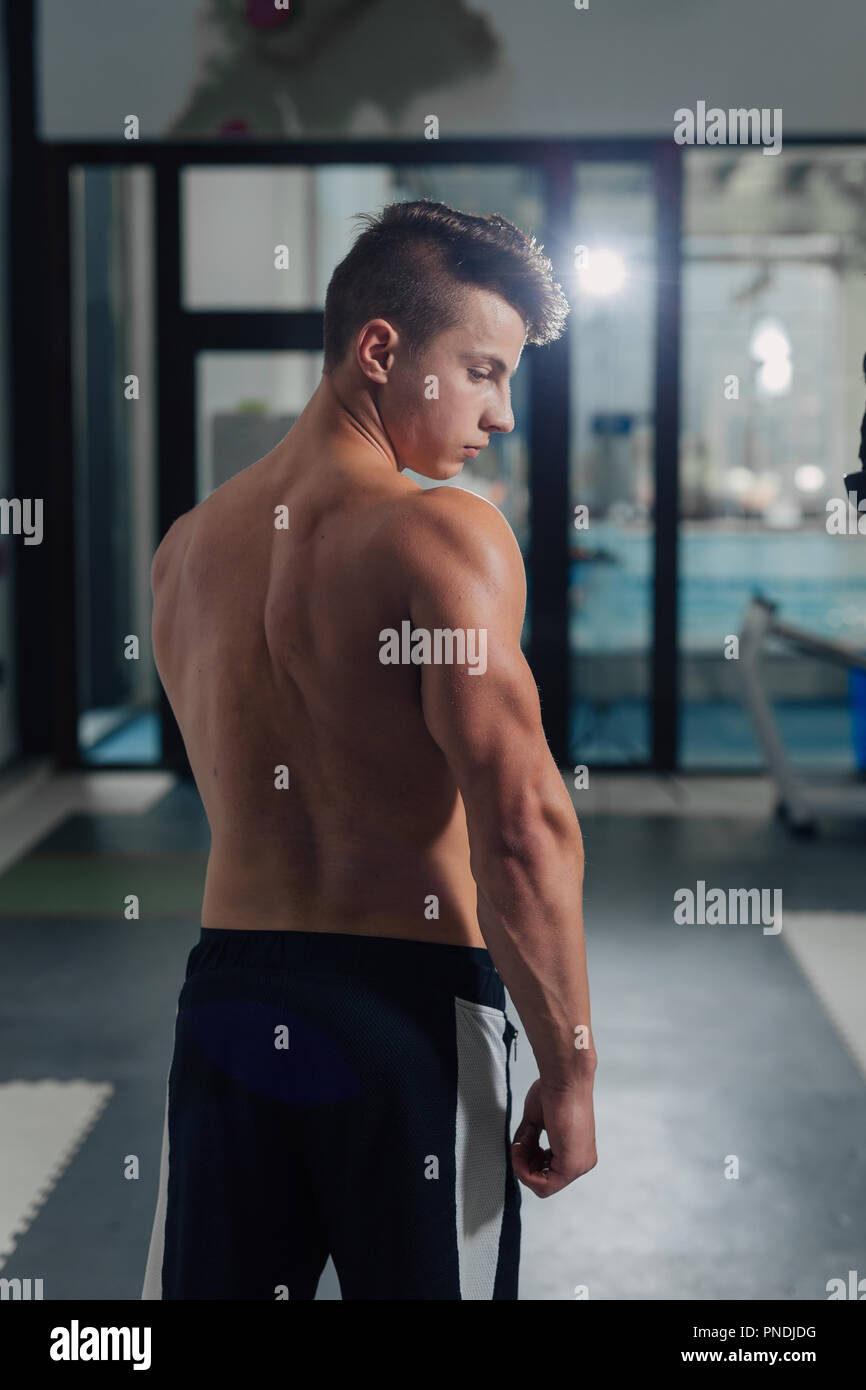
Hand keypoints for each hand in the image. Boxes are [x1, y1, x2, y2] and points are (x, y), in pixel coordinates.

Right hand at [510, 1077, 596, 1196]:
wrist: (564, 1080)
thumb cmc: (555, 1092)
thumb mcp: (537, 1122)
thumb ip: (529, 1142)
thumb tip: (518, 1155)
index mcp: (578, 1152)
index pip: (548, 1173)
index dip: (529, 1161)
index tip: (521, 1143)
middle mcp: (582, 1162)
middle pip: (544, 1182)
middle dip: (524, 1164)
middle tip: (519, 1143)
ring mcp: (578, 1166)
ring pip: (542, 1186)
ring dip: (523, 1165)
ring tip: (521, 1141)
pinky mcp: (571, 1166)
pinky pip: (542, 1185)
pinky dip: (525, 1170)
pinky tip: (523, 1147)